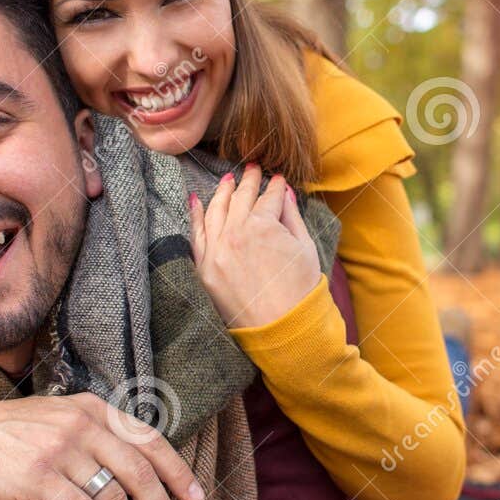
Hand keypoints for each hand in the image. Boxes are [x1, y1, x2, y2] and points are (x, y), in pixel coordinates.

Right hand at [0, 394, 204, 499]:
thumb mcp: (54, 422)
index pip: (147, 439)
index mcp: (90, 408)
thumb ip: (91, 437)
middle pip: (138, 470)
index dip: (175, 471)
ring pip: (113, 496)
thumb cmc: (3, 437)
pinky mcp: (38, 475)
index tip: (195, 498)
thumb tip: (131, 468)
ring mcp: (59, 448)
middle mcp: (80, 423)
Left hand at [188, 163, 320, 328]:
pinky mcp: (205, 269)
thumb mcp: (305, 247)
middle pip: (241, 199)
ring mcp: (216, 251)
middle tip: (253, 169)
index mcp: (263, 225)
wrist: (284, 329)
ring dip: (223, 192)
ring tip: (228, 179)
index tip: (278, 180)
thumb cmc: (301, 290)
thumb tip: (284, 193)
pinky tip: (196, 199)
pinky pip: (196, 235)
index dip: (275, 187)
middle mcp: (235, 233)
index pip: (268, 198)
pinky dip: (195, 215)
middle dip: (248, 182)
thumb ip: (291, 216)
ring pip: (216, 211)